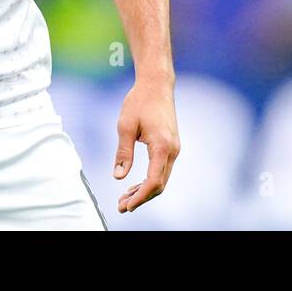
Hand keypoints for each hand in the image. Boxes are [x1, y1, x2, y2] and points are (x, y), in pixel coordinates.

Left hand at [112, 77, 178, 212]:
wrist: (156, 84)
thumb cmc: (140, 101)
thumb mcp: (125, 126)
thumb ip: (123, 153)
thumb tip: (118, 176)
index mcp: (161, 146)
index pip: (153, 181)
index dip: (140, 197)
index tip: (126, 206)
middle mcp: (172, 150)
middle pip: (159, 184)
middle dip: (141, 198)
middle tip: (121, 206)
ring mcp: (173, 148)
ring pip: (161, 178)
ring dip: (144, 190)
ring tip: (125, 198)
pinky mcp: (170, 145)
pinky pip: (162, 169)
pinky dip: (149, 180)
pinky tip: (135, 184)